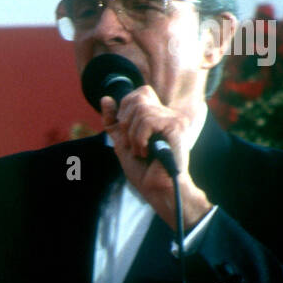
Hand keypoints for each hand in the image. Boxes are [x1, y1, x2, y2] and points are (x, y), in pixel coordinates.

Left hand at [101, 88, 211, 229]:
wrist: (156, 189)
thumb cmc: (143, 170)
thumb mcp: (122, 142)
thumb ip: (113, 121)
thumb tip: (105, 98)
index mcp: (159, 116)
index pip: (139, 93)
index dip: (125, 111)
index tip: (127, 135)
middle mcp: (169, 114)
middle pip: (138, 98)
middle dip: (127, 124)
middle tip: (134, 145)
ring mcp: (175, 119)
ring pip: (141, 111)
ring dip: (133, 137)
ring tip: (142, 152)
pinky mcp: (176, 127)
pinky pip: (147, 121)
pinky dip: (140, 139)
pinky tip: (147, 152)